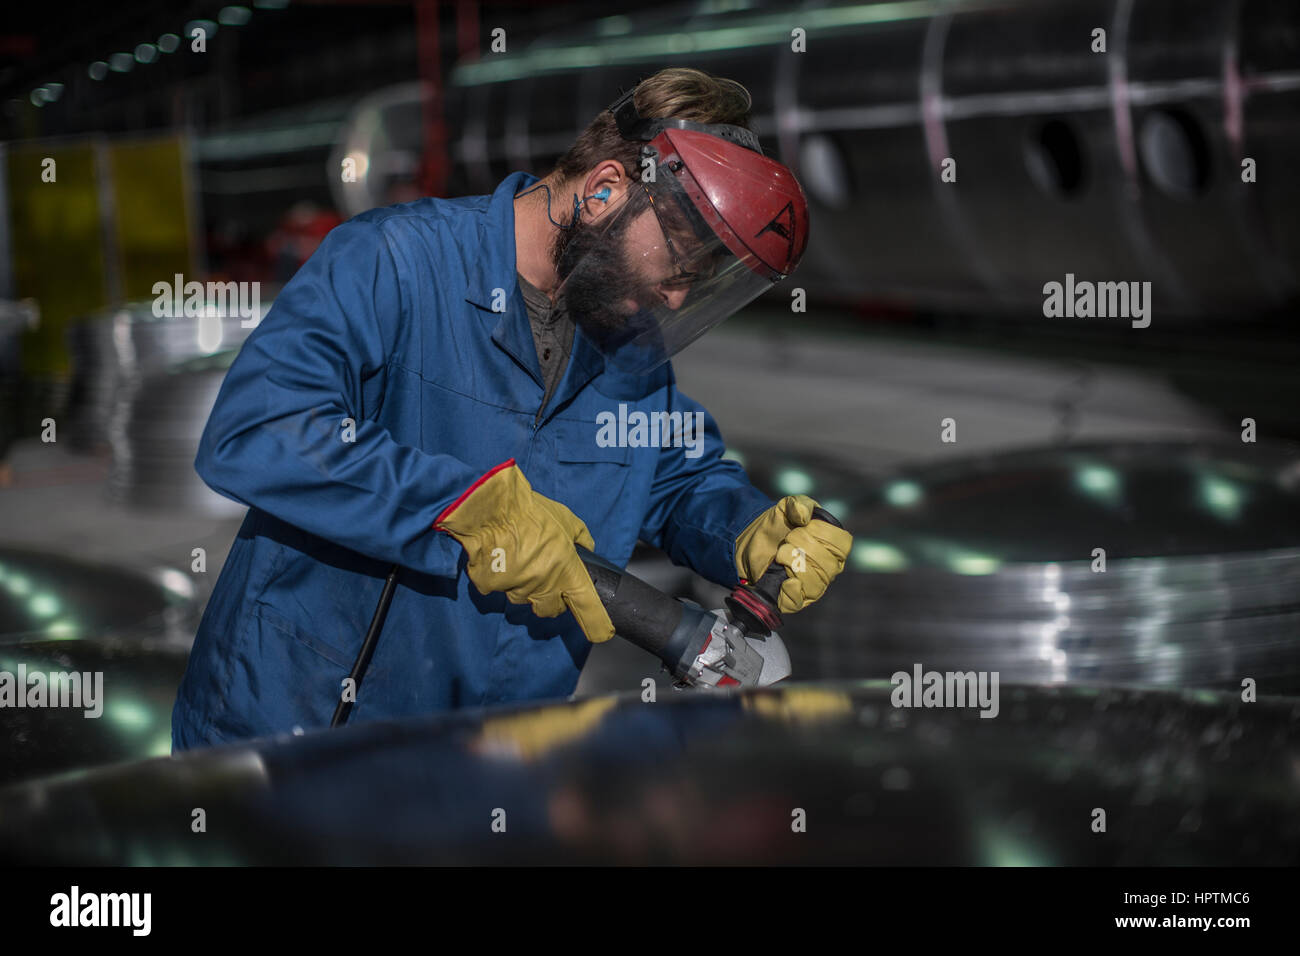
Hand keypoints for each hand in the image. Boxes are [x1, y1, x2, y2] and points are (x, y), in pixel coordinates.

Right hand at [435, 460, 615, 641]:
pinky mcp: (492, 588)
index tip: (601, 633)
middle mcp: (545, 587)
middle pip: (551, 610)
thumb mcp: (567, 520)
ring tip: (518, 558)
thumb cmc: (532, 513)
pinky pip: (496, 588)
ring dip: (523, 586)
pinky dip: (497, 577)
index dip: (596, 624)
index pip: (588, 609)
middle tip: (546, 577)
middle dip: (551, 600)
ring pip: (522, 598)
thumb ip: (581, 538)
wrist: (493, 509)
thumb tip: (587, 547)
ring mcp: (517, 590)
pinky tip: (497, 558)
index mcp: (568, 573)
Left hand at [734, 495, 852, 613]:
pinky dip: (793, 591)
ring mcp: (813, 585)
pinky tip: (786, 579)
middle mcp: (828, 568)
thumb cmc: (778, 523)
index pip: (843, 544)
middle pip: (829, 564)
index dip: (824, 534)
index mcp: (834, 546)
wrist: (752, 539)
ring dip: (796, 564)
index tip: (805, 526)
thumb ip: (799, 505)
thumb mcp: (787, 507)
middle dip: (804, 547)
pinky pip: (800, 602)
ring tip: (780, 553)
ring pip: (816, 583)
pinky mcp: (794, 599)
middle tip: (787, 538)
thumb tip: (804, 517)